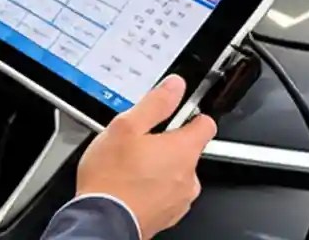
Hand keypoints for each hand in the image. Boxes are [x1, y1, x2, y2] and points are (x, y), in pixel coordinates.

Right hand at [75, 76, 216, 239]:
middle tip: (140, 143)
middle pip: (188, 150)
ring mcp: (180, 199)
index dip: (191, 115)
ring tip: (131, 166)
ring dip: (160, 168)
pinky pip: (167, 194)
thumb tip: (175, 86)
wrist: (102, 221)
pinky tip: (131, 185)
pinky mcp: (168, 215)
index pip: (206, 123)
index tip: (176, 115)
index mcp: (183, 150)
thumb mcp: (126, 127)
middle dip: (167, 144)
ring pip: (177, 173)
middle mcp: (189, 176)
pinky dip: (154, 189)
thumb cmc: (111, 178)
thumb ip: (155, 103)